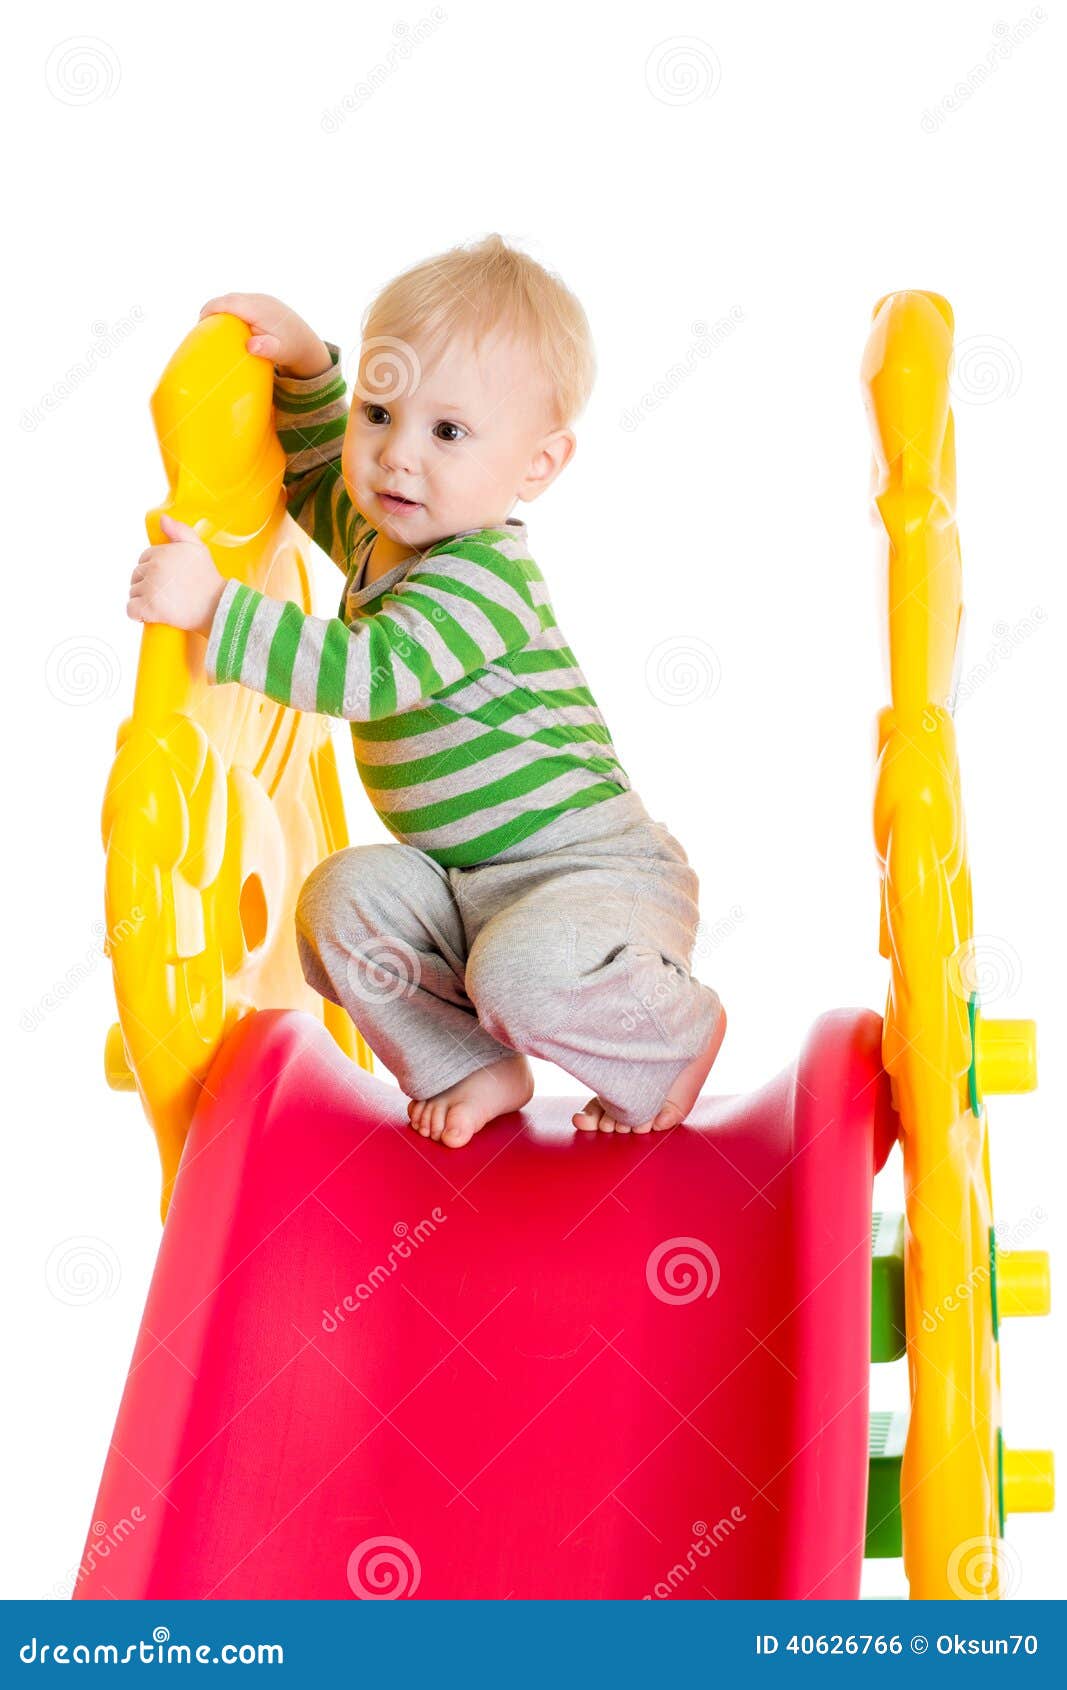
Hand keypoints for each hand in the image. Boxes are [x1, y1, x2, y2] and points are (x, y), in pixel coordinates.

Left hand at [127, 515, 226, 636]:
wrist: (217, 606)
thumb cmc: (209, 579)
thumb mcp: (198, 548)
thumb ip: (180, 530)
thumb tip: (162, 518)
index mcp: (161, 553)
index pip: (144, 559)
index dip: (153, 570)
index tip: (165, 579)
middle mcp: (153, 568)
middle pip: (136, 576)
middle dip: (146, 584)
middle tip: (165, 593)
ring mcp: (150, 588)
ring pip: (133, 593)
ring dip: (143, 599)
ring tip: (162, 604)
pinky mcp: (150, 607)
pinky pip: (131, 610)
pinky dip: (137, 614)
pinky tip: (149, 614)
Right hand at [198, 291, 331, 377]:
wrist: (307, 342)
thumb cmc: (291, 349)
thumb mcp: (280, 353)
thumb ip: (266, 348)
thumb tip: (251, 345)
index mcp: (258, 308)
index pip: (226, 303)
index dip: (209, 310)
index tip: (199, 325)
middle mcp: (258, 299)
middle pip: (226, 299)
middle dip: (211, 311)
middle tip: (202, 331)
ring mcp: (260, 299)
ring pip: (232, 300)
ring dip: (220, 311)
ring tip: (212, 329)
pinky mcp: (261, 302)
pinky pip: (239, 303)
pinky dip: (230, 312)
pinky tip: (228, 327)